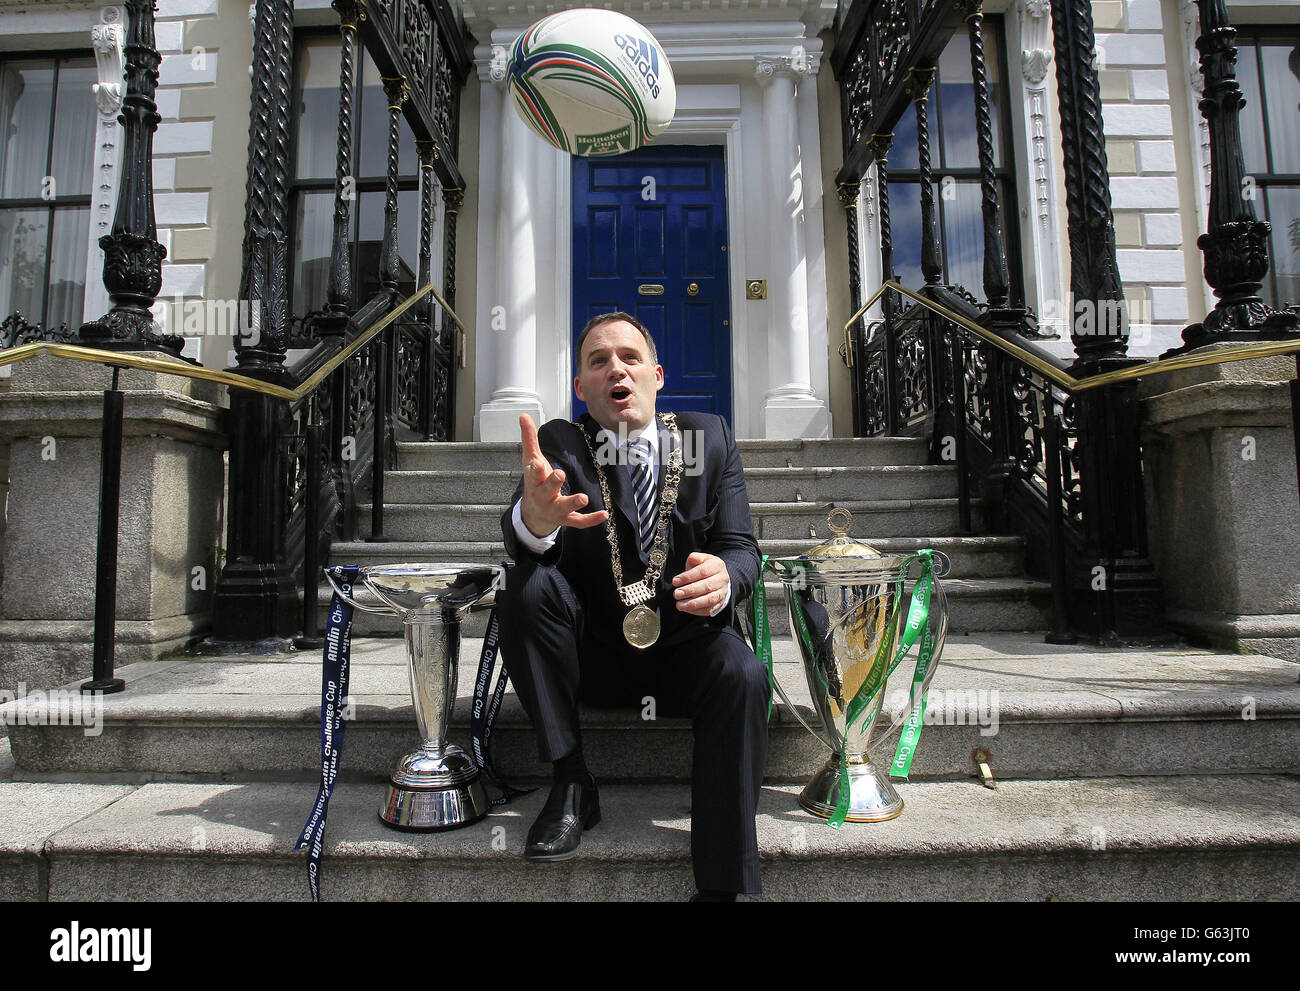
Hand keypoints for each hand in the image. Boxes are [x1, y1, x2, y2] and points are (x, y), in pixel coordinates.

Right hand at [518, 414, 608, 536]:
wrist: (534, 514)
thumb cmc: (534, 482)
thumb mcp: (530, 460)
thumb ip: (529, 438)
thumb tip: (523, 415)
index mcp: (534, 480)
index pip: (533, 474)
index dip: (535, 469)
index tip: (537, 463)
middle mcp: (543, 496)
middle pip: (546, 489)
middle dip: (553, 482)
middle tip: (560, 474)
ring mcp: (555, 509)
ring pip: (563, 507)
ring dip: (573, 502)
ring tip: (584, 497)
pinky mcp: (567, 519)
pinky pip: (578, 521)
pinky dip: (591, 520)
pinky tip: (604, 514)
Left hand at [671, 551, 729, 616]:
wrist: (719, 578)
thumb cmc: (705, 568)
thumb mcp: (701, 559)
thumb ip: (695, 558)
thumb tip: (691, 560)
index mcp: (717, 565)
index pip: (703, 571)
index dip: (688, 577)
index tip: (675, 581)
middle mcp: (722, 579)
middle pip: (707, 586)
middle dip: (689, 591)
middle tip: (676, 594)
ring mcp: (722, 592)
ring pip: (709, 600)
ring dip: (693, 604)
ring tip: (679, 605)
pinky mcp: (720, 603)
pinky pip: (709, 609)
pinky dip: (697, 611)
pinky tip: (686, 608)